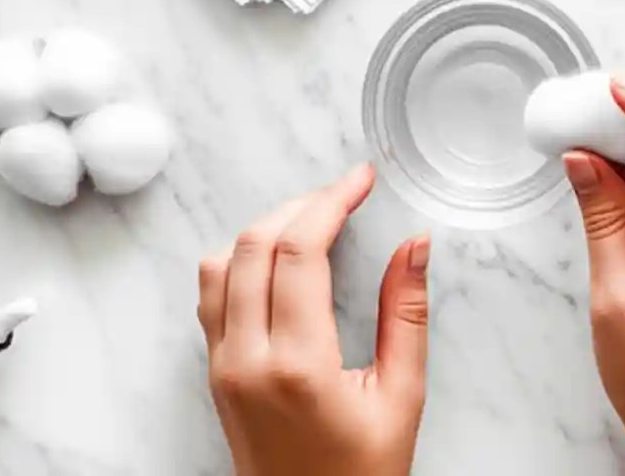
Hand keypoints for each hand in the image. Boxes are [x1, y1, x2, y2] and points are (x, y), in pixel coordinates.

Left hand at [196, 164, 430, 475]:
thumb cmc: (361, 474)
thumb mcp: (402, 396)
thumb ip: (407, 314)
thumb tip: (414, 245)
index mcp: (298, 364)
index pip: (300, 252)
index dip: (331, 201)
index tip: (359, 179)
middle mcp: (247, 359)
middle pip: (254, 244)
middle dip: (300, 204)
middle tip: (342, 193)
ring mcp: (222, 365)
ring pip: (221, 262)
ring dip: (265, 227)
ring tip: (312, 220)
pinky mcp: (215, 371)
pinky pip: (210, 294)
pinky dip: (238, 259)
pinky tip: (277, 258)